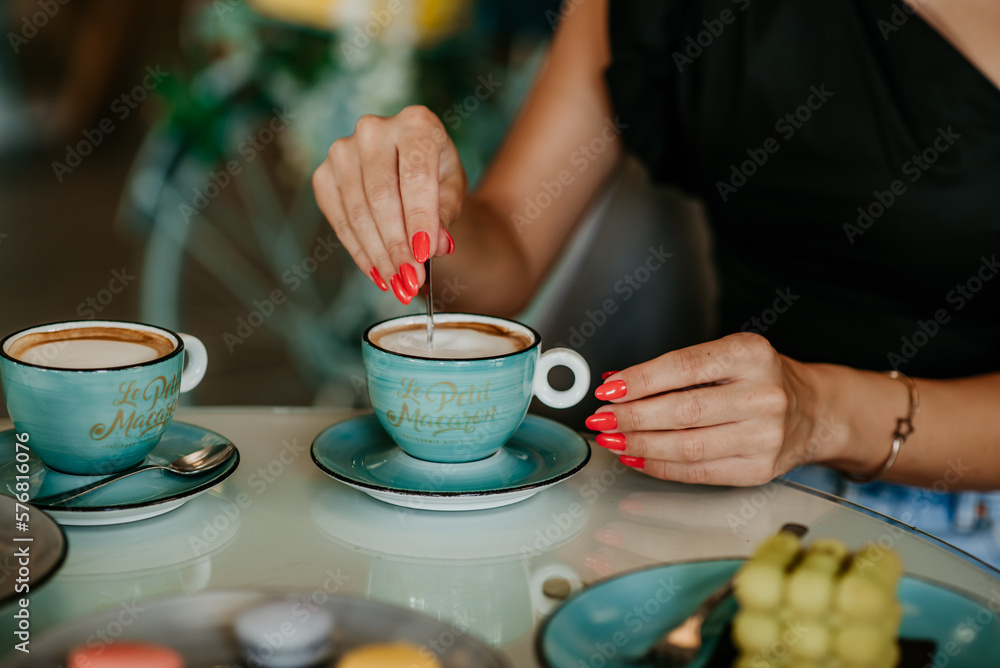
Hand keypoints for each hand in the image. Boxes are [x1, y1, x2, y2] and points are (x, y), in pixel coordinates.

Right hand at [312, 105, 466, 303]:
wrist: (413, 171)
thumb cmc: (437, 178)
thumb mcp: (453, 192)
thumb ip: (446, 214)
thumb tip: (438, 245)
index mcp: (416, 123)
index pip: (415, 175)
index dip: (419, 218)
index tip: (425, 255)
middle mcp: (373, 129)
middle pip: (381, 197)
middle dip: (397, 246)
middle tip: (411, 280)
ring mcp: (342, 150)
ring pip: (358, 213)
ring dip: (379, 255)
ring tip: (398, 285)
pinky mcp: (323, 174)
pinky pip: (340, 221)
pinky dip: (360, 252)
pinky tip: (377, 272)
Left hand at [585, 333, 822, 486]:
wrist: (814, 411)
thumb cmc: (760, 378)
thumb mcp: (725, 357)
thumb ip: (673, 369)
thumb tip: (616, 382)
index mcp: (752, 355)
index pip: (683, 368)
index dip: (640, 380)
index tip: (608, 389)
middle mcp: (763, 395)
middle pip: (682, 411)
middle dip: (632, 417)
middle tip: (600, 417)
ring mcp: (764, 436)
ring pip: (686, 447)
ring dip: (639, 444)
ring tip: (611, 438)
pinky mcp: (759, 470)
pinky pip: (698, 472)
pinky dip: (659, 466)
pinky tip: (636, 456)